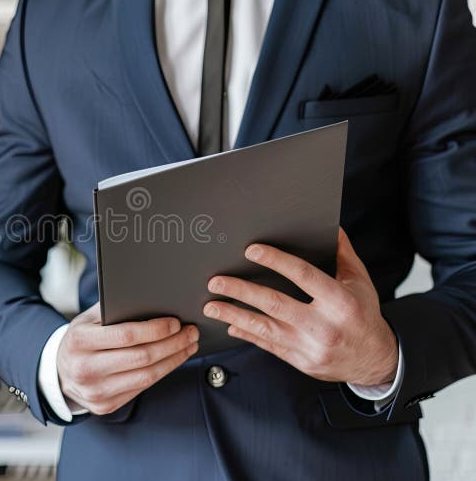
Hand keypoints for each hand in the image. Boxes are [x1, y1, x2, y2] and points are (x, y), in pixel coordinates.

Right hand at [57, 302, 198, 414]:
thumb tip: (151, 297)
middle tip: (190, 333)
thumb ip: (112, 309)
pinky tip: (173, 360)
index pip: (126, 335)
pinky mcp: (105, 406)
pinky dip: (162, 373)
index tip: (175, 323)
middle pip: (141, 357)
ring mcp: (96, 391)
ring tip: (188, 345)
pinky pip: (142, 388)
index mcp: (79, 341)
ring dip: (173, 360)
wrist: (58, 374)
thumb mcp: (86, 320)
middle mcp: (86, 369)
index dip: (155, 329)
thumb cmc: (79, 340)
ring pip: (147, 376)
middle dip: (172, 344)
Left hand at [203, 227, 397, 386]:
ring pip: (265, 328)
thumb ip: (342, 254)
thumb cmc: (364, 315)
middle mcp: (323, 325)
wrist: (375, 361)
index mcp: (340, 302)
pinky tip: (230, 324)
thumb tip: (331, 226)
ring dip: (234, 315)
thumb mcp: (359, 282)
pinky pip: (268, 345)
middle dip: (242, 290)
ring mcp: (310, 347)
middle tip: (216, 280)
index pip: (303, 275)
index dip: (276, 261)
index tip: (251, 250)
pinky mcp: (300, 361)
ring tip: (211, 305)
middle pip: (275, 304)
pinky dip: (247, 334)